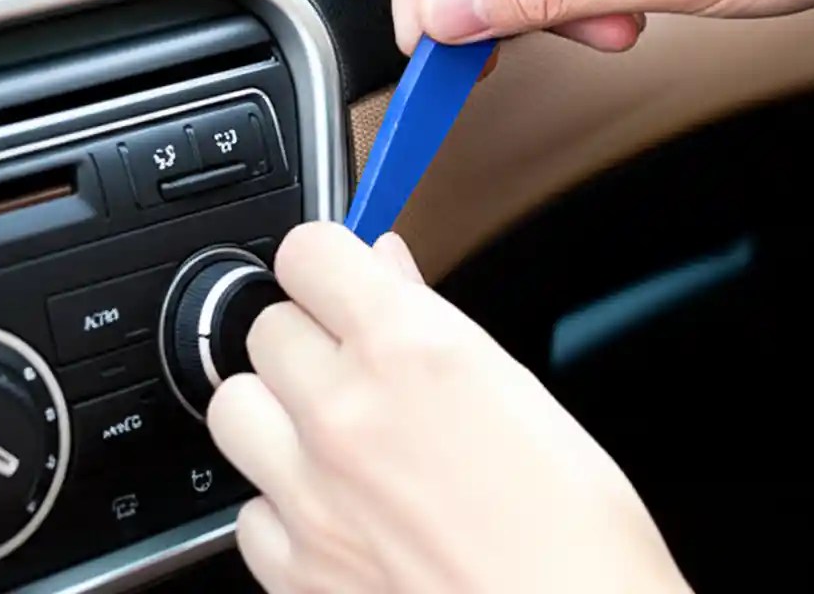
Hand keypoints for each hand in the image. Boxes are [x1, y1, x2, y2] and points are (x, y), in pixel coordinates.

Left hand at [207, 223, 691, 592]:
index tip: (340, 275)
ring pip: (235, 409)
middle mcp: (344, 413)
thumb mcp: (521, 392)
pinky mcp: (295, 569)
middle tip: (356, 367)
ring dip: (277, 413)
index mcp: (409, 350)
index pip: (308, 251)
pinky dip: (282, 506)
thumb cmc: (579, 531)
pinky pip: (250, 511)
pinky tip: (337, 511)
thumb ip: (431, 320)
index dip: (327, 261)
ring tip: (335, 438)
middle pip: (266, 327)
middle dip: (309, 339)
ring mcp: (310, 495)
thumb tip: (385, 269)